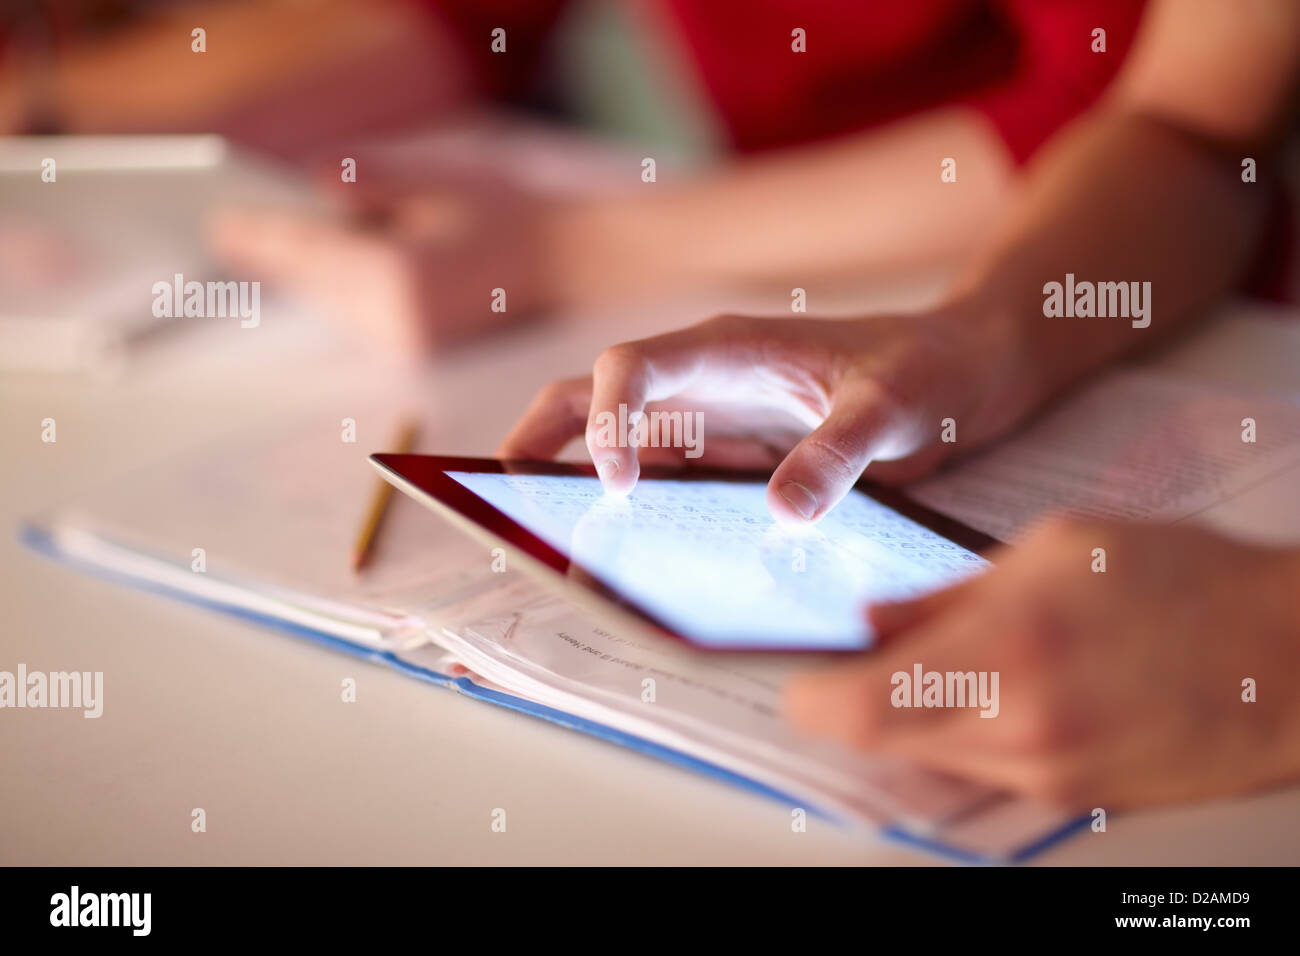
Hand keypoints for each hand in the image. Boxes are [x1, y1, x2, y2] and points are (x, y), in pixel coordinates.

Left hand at [209, 161, 552, 354]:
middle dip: (278, 256)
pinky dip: (337, 290)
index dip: (263, 236)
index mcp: (401, 276)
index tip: (221, 226)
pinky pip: (357, 315)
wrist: (562, 262)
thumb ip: (373, 182)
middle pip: (316, 284)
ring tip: (263, 245)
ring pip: (333, 304)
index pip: (312, 253)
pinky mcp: (416, 349)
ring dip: (307, 275)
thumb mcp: (438, 182)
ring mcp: (408, 342)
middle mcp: (398, 320)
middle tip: (228, 234)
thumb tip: (313, 181)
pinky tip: (320, 268)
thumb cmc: (504, 213)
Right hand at [498, 305, 1034, 523]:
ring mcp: (713, 418)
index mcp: (728, 348)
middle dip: (542, 434)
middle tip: (502, 489)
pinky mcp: (730, 455)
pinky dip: (634, 507)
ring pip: (619, 438)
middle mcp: (704, 381)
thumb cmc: (928, 366)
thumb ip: (840, 450)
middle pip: (593, 394)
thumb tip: (780, 513)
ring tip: (543, 526)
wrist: (963, 372)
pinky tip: (627, 548)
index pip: (631, 368)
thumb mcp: (894, 404)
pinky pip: (666, 478)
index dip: (606, 421)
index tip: (617, 486)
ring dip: (577, 474)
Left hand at [786, 518, 1299, 808]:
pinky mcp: (1072, 799)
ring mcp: (1048, 777)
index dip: (809, 698)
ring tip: (954, 664)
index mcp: (1007, 652)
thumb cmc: (1184, 583)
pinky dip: (966, 738)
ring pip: (929, 763)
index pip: (856, 710)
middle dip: (857, 707)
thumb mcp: (1052, 550)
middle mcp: (1020, 731)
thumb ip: (946, 593)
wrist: (1290, 658)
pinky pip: (983, 775)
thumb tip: (873, 621)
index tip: (807, 673)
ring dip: (914, 721)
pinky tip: (1003, 690)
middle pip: (881, 747)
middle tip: (866, 663)